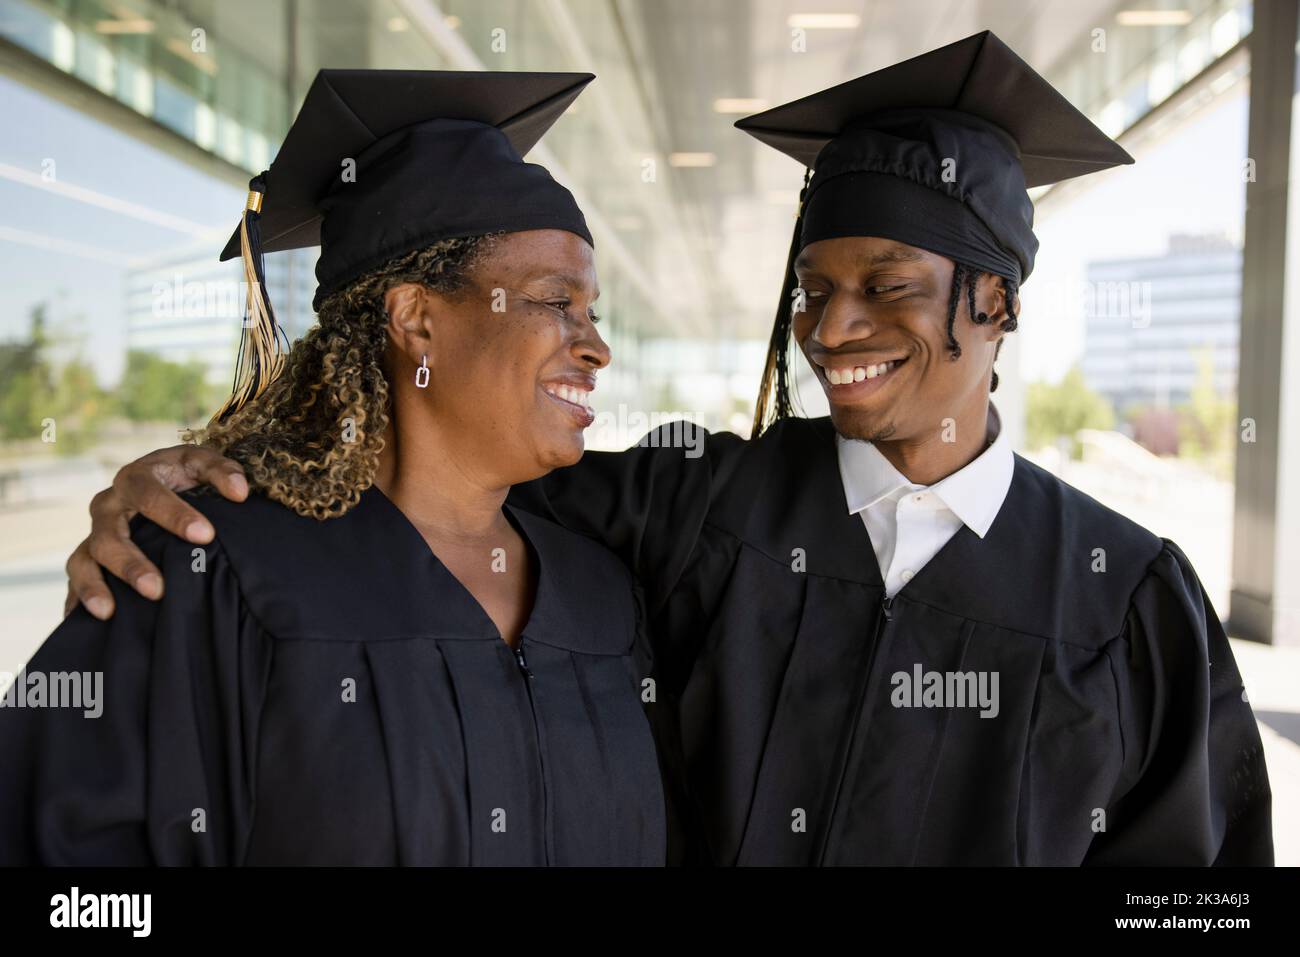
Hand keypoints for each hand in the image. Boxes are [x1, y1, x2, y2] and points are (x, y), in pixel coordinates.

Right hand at [64, 445, 248, 619]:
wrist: (164, 481)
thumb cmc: (185, 475)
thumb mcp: (202, 465)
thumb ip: (223, 472)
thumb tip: (240, 492)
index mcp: (135, 478)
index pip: (148, 493)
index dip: (175, 514)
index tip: (205, 535)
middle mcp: (107, 506)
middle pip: (109, 535)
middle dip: (131, 564)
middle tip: (158, 589)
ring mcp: (94, 534)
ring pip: (83, 560)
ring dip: (95, 586)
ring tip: (110, 612)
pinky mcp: (88, 559)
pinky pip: (76, 581)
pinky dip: (79, 600)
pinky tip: (94, 623)